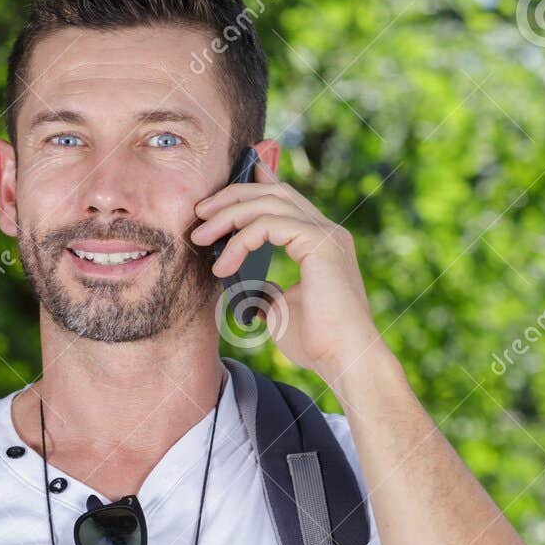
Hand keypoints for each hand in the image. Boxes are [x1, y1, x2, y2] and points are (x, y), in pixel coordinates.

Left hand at [190, 156, 392, 386]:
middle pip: (273, 192)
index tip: (217, 197)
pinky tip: (222, 267)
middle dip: (232, 196)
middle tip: (199, 213)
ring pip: (269, 202)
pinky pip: (269, 225)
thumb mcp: (280, 310)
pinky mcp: (320, 243)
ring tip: (200, 236)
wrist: (344, 360)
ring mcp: (326, 234)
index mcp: (320, 242)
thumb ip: (265, 291)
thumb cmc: (318, 342)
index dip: (253, 184)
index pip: (283, 199)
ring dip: (228, 215)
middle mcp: (326, 231)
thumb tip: (243, 291)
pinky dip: (240, 242)